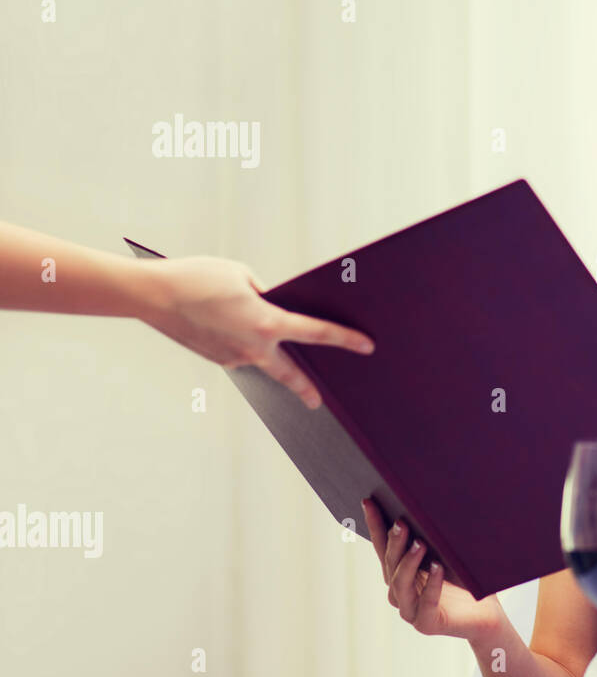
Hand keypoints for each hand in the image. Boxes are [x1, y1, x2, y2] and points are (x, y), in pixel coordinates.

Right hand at [139, 256, 374, 407]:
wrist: (152, 295)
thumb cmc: (197, 278)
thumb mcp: (241, 274)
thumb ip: (264, 293)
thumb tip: (271, 303)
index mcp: (267, 323)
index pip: (317, 333)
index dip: (345, 340)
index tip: (365, 346)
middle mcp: (253, 347)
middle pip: (290, 374)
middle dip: (306, 389)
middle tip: (318, 402)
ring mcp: (233, 358)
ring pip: (259, 358)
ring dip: (262, 349)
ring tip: (246, 327)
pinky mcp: (215, 359)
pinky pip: (237, 352)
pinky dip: (239, 341)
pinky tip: (226, 325)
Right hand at [361, 499, 502, 640]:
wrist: (486, 616)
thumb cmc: (466, 582)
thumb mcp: (449, 556)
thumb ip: (436, 539)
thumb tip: (434, 504)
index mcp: (401, 573)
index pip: (383, 547)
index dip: (375, 525)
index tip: (368, 501)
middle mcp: (400, 592)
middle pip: (391, 563)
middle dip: (394, 542)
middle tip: (401, 523)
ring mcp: (411, 610)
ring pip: (401, 583)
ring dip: (409, 562)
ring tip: (420, 544)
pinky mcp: (426, 623)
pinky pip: (426, 602)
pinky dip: (431, 584)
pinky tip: (437, 568)